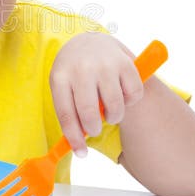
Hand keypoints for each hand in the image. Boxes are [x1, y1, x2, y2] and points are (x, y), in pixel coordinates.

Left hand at [49, 32, 143, 156]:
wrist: (89, 42)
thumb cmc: (74, 73)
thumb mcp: (63, 86)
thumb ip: (69, 111)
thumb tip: (79, 146)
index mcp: (61, 76)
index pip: (66, 114)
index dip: (74, 138)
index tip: (81, 153)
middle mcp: (82, 68)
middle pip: (89, 112)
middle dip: (94, 129)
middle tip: (96, 129)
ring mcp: (104, 64)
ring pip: (114, 106)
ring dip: (114, 117)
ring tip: (109, 110)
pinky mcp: (125, 63)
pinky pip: (133, 95)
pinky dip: (130, 102)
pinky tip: (121, 93)